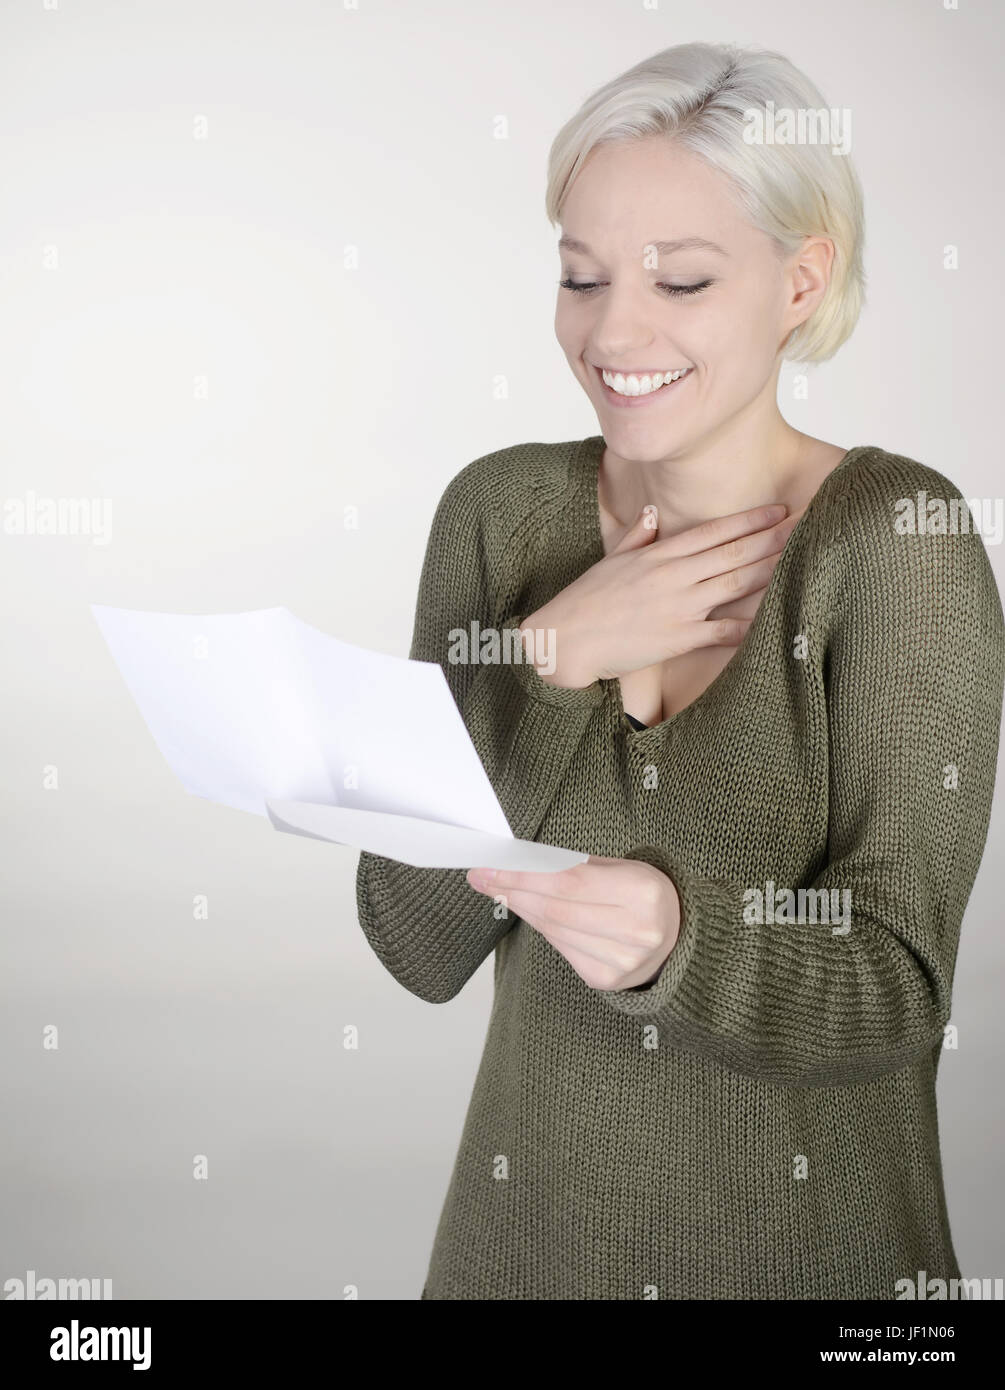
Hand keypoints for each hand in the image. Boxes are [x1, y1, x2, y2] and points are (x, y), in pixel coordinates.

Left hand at [466, 855, 680, 990]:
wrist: (678, 937)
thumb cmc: (643, 894)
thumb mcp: (622, 868)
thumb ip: (575, 867)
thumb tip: (519, 863)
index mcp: (643, 894)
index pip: (568, 882)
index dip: (524, 875)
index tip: (491, 866)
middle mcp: (636, 932)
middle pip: (555, 909)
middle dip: (513, 890)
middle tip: (483, 877)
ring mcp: (621, 962)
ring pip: (554, 930)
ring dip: (521, 908)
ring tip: (501, 889)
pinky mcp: (606, 980)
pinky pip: (561, 949)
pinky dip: (542, 927)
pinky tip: (531, 911)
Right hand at [519, 501, 799, 688]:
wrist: (566, 637)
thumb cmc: (585, 600)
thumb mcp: (611, 559)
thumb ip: (637, 536)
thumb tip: (651, 514)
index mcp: (660, 555)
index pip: (714, 532)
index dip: (749, 520)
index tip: (777, 511)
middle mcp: (675, 576)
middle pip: (733, 554)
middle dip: (772, 540)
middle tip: (804, 527)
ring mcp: (679, 607)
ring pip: (735, 585)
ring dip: (769, 571)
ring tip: (798, 560)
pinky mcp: (678, 638)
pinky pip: (723, 631)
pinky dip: (749, 625)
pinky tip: (775, 617)